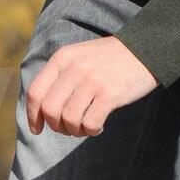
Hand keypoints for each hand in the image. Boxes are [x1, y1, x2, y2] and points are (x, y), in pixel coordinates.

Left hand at [23, 36, 158, 137]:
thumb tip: (42, 111)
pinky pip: (90, 123)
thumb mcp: (79, 58)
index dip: (33, 116)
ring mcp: (92, 80)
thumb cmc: (110, 60)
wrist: (146, 49)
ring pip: (69, 119)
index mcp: (62, 58)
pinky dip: (92, 131)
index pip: (35, 92)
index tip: (38, 129)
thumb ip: (60, 77)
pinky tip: (99, 126)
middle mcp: (74, 68)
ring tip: (86, 127)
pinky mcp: (109, 93)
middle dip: (56, 126)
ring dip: (75, 130)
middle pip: (49, 110)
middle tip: (69, 128)